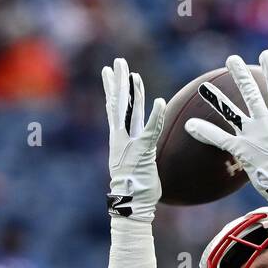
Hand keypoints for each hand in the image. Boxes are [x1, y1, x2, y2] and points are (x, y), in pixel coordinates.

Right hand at [101, 57, 165, 222]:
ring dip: (132, 92)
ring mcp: (130, 143)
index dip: (112, 89)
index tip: (109, 72)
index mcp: (118, 139)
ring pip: (130, 112)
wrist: (131, 205)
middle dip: (118, 82)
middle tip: (117, 62)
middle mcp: (121, 138)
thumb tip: (145, 154)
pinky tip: (159, 101)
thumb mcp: (136, 166)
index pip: (114, 109)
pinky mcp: (142, 150)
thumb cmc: (136, 190)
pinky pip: (150, 130)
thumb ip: (140, 154)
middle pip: (118, 104)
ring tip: (132, 73)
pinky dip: (155, 116)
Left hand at [185, 50, 267, 206]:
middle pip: (250, 92)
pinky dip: (204, 132)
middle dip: (240, 74)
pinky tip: (189, 126)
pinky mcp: (241, 151)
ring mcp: (252, 136)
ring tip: (204, 85)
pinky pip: (219, 140)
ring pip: (231, 112)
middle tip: (231, 60)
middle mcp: (266, 122)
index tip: (266, 54)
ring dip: (216, 98)